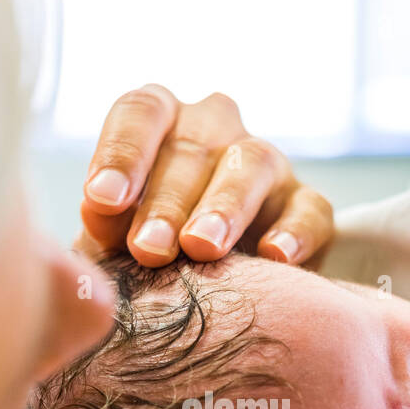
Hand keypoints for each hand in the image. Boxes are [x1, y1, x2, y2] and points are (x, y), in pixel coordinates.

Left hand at [78, 84, 332, 267]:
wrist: (210, 295)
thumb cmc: (148, 257)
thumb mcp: (114, 243)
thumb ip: (104, 224)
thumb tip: (99, 209)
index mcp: (161, 124)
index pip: (141, 113)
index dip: (121, 152)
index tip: (103, 199)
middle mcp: (214, 130)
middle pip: (193, 146)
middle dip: (167, 201)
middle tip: (148, 249)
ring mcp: (267, 165)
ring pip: (251, 165)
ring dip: (225, 206)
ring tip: (203, 246)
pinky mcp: (307, 207)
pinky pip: (310, 210)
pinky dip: (295, 232)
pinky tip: (275, 259)